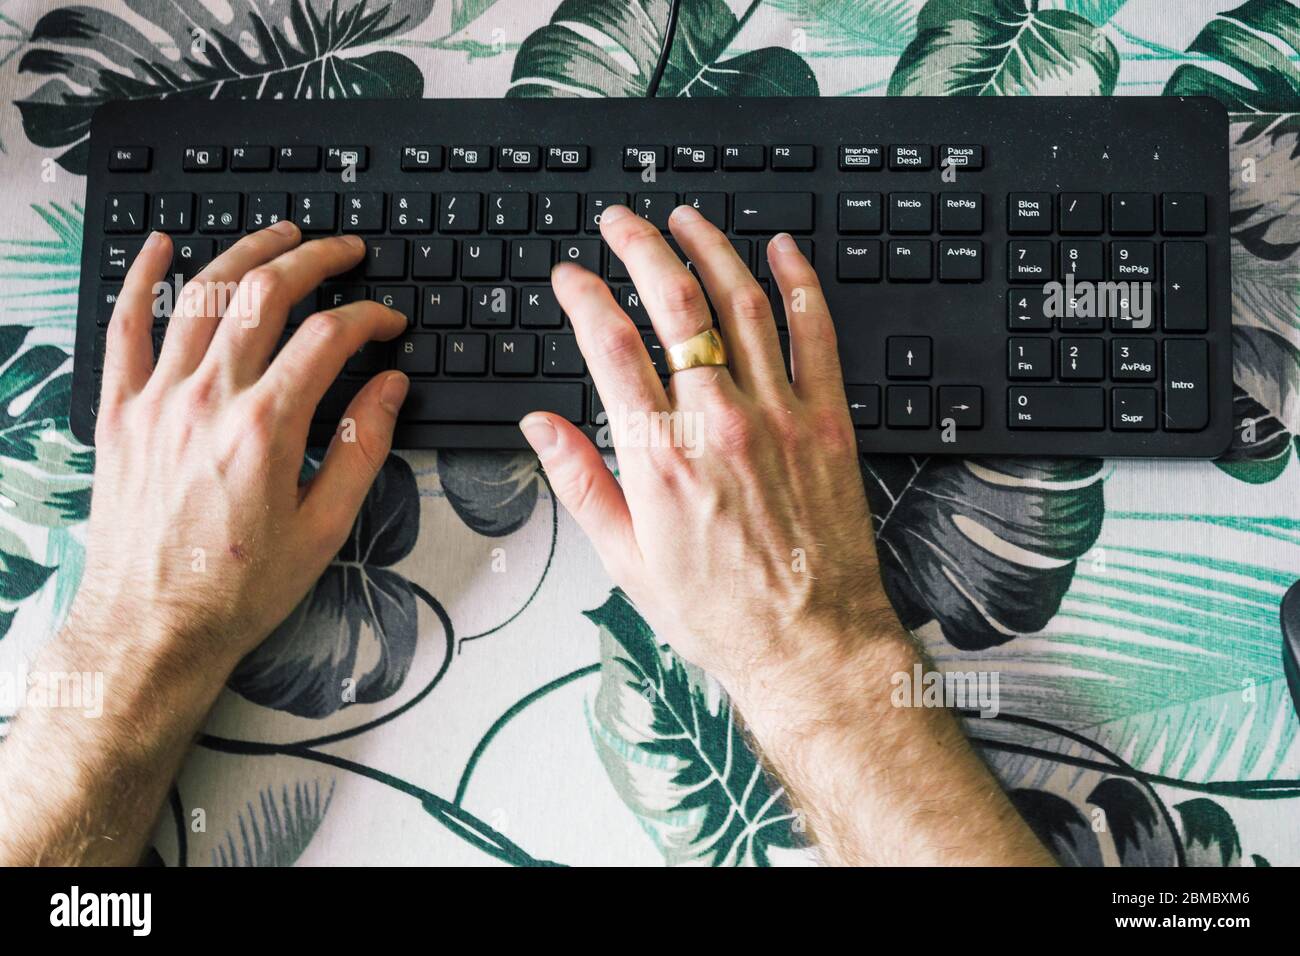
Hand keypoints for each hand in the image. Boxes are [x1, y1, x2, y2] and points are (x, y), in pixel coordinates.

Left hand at [77, 222, 407, 667]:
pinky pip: (124, 328)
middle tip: (344, 250)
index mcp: (265, 428)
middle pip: (264, 294)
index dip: (368, 318)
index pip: (328, 338)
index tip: (386, 321)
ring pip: (200, 296)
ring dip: (245, 252)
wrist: (153, 628)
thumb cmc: (239, 589)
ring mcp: (155, 401)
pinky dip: (140, 279)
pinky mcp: (119, 413)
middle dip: (314, 259)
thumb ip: (362, 447)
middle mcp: (207, 400)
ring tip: (279, 235)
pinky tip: (161, 246)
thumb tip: (392, 388)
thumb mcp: (325, 527)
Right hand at [522, 204, 895, 705]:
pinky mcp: (828, 422)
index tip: (571, 275)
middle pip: (673, 303)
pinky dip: (798, 284)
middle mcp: (717, 423)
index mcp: (659, 456)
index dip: (584, 295)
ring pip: (741, 303)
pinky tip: (782, 252)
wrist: (810, 644)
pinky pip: (816, 333)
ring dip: (710, 248)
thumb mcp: (627, 560)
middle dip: (640, 246)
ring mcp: (777, 416)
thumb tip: (540, 427)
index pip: (609, 343)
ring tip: (686, 218)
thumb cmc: (720, 611)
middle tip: (621, 221)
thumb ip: (580, 483)